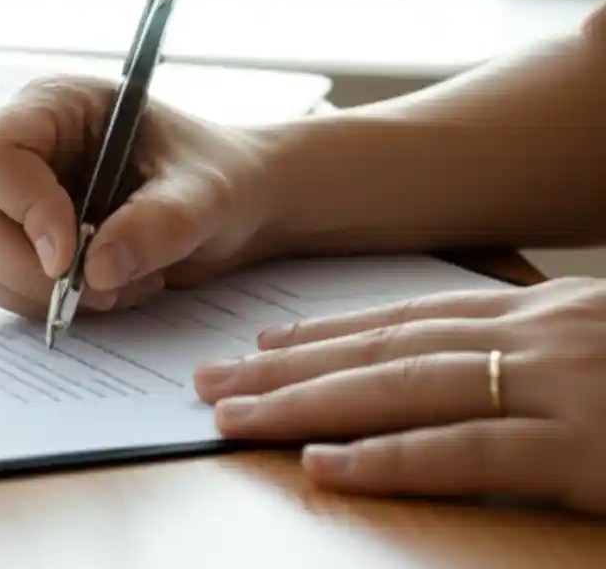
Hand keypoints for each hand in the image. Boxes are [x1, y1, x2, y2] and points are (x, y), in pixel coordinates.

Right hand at [0, 75, 280, 316]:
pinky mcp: (20, 243)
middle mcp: (22, 150)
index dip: (23, 210)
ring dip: (43, 293)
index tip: (72, 256)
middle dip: (32, 270)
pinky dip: (47, 305)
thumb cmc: (222, 178)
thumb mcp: (206, 195)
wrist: (236, 208)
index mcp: (55, 107)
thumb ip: (158, 224)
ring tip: (120, 286)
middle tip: (103, 288)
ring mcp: (13, 200)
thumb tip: (95, 270)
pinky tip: (110, 289)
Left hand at [194, 277, 605, 514]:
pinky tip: (321, 466)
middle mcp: (535, 336)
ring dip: (307, 403)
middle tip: (211, 378)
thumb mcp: (604, 349)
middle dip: (289, 366)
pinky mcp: (584, 448)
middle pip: (385, 347)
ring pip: (403, 387)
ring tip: (233, 417)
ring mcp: (555, 387)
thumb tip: (467, 374)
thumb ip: (532, 357)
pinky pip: (465, 453)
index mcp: (539, 313)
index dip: (329, 332)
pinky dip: (387, 459)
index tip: (265, 343)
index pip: (411, 318)